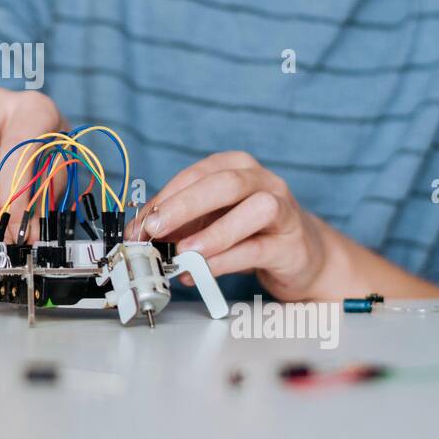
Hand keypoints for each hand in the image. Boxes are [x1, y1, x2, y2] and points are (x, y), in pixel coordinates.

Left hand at [130, 151, 341, 301]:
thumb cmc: (249, 231)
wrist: (299, 255)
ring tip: (183, 252)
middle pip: (224, 183)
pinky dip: (226, 260)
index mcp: (236, 166)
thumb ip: (177, 223)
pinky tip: (203, 271)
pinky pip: (258, 248)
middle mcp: (262, 181)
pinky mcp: (291, 244)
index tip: (141, 223)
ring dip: (213, 233)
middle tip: (155, 228)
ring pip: (253, 209)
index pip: (196, 174)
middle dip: (184, 205)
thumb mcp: (208, 220)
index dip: (165, 197)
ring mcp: (283, 209)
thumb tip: (138, 233)